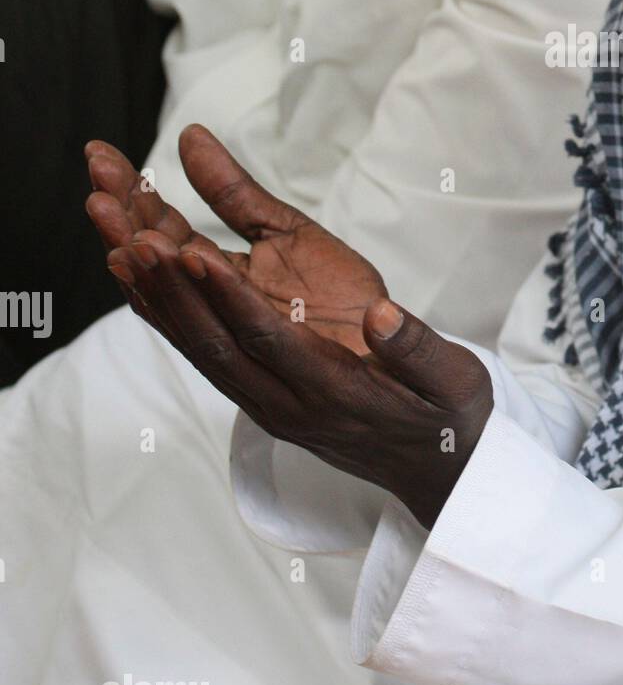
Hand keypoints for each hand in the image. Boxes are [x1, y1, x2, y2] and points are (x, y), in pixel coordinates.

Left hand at [89, 135, 493, 528]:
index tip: (188, 248)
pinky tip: (127, 259)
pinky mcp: (258, 389)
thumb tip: (384, 316)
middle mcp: (283, 402)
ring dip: (146, 278)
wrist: (435, 471)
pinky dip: (160, 299)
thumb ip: (420, 350)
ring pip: (194, 337)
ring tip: (105, 214)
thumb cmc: (447, 418)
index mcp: (334, 394)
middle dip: (160, 273)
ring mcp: (264, 399)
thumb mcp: (455, 384)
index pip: (269, 342)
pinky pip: (201, 342)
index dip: (227, 297)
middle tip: (117, 213)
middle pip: (210, 336)